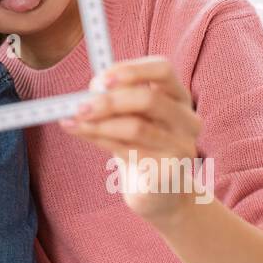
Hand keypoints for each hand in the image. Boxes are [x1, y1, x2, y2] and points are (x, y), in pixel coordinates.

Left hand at [59, 56, 203, 223]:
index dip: (131, 70)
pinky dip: (100, 140)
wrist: (157, 193)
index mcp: (178, 97)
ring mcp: (182, 146)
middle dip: (109, 101)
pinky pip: (129, 151)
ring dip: (98, 123)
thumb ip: (114, 100)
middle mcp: (187, 119)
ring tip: (74, 121)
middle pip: (149, 99)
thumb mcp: (127, 118)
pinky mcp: (170, 171)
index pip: (163, 70)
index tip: (100, 79)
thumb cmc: (139, 147)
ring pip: (136, 127)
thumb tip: (90, 89)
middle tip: (79, 106)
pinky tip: (81, 133)